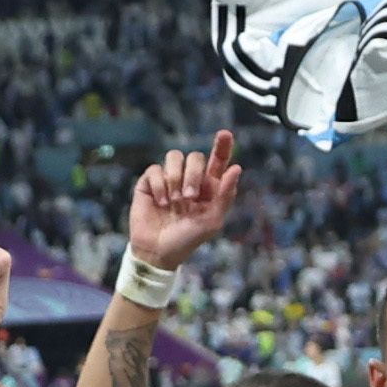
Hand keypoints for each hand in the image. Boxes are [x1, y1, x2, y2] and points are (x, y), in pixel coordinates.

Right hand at [130, 132, 241, 270]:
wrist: (158, 252)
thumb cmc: (187, 240)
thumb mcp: (211, 222)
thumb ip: (225, 196)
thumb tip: (236, 168)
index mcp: (208, 188)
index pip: (217, 161)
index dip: (222, 146)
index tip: (225, 134)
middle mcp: (190, 180)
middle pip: (195, 157)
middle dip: (194, 175)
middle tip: (190, 197)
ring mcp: (169, 179)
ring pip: (175, 156)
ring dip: (176, 179)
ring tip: (174, 202)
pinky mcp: (150, 182)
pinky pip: (156, 169)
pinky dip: (159, 186)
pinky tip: (161, 203)